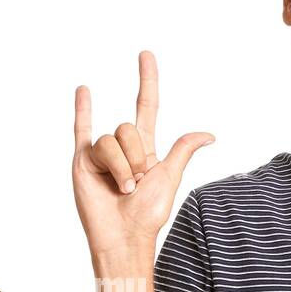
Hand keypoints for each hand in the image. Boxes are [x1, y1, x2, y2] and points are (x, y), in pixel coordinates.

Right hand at [72, 50, 214, 255]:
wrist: (124, 236)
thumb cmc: (148, 214)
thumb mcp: (170, 177)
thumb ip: (183, 150)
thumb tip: (209, 134)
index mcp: (144, 149)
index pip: (146, 105)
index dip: (147, 81)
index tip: (146, 55)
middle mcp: (122, 148)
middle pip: (127, 128)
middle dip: (134, 156)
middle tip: (136, 183)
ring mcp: (101, 154)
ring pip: (109, 141)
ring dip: (120, 167)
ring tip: (122, 189)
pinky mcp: (83, 162)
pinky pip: (81, 131)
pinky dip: (82, 111)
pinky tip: (85, 90)